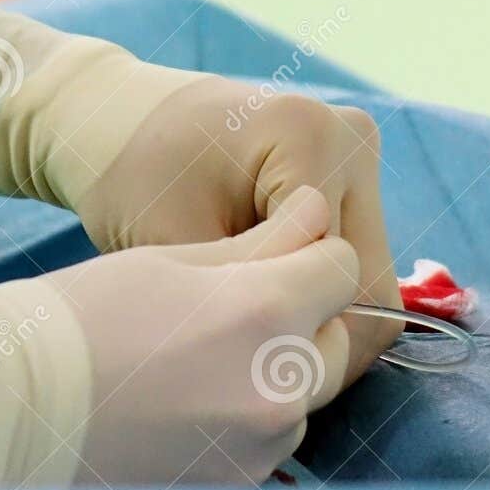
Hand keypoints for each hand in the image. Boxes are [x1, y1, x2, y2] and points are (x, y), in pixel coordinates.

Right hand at [57, 187, 361, 485]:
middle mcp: (282, 385)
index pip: (344, 268)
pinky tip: (189, 402)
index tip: (278, 253)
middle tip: (240, 307)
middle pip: (339, 337)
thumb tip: (320, 213)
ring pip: (309, 392)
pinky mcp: (238, 485)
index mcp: (267, 312)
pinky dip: (251, 417)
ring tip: (203, 358)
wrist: (5, 413)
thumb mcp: (171, 261)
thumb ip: (261, 243)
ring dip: (281, 370)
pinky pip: (273, 439)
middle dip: (307, 316)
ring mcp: (263, 445)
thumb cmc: (77, 319)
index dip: (314, 254)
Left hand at [75, 79, 401, 383]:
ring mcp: (359, 153)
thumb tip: (306, 369)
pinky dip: (317, 289)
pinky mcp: (351, 173)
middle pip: (372, 278)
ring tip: (257, 328)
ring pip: (371, 275)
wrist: (118, 120)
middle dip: (316, 326)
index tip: (247, 362)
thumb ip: (248, 303)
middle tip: (255, 361)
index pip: (342, 276)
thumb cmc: (132, 179)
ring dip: (321, 310)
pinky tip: (267, 298)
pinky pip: (356, 257)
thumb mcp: (179, 250)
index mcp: (311, 140)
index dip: (300, 331)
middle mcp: (353, 139)